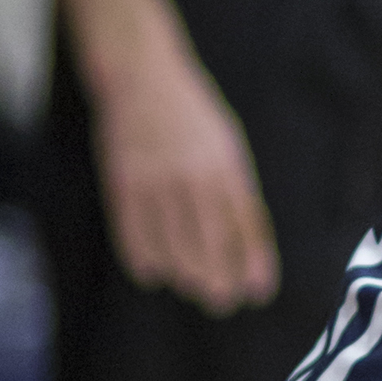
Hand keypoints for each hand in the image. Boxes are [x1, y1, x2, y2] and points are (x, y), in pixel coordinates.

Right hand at [89, 28, 279, 316]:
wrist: (142, 77)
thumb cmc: (193, 116)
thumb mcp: (227, 146)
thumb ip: (236, 189)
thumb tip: (246, 241)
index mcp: (226, 165)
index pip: (245, 225)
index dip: (253, 261)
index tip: (258, 291)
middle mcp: (194, 176)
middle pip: (210, 242)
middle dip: (219, 280)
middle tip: (222, 303)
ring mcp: (156, 180)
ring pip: (172, 245)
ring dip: (185, 275)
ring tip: (193, 289)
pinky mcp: (123, 183)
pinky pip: (134, 234)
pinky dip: (144, 259)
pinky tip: (154, 274)